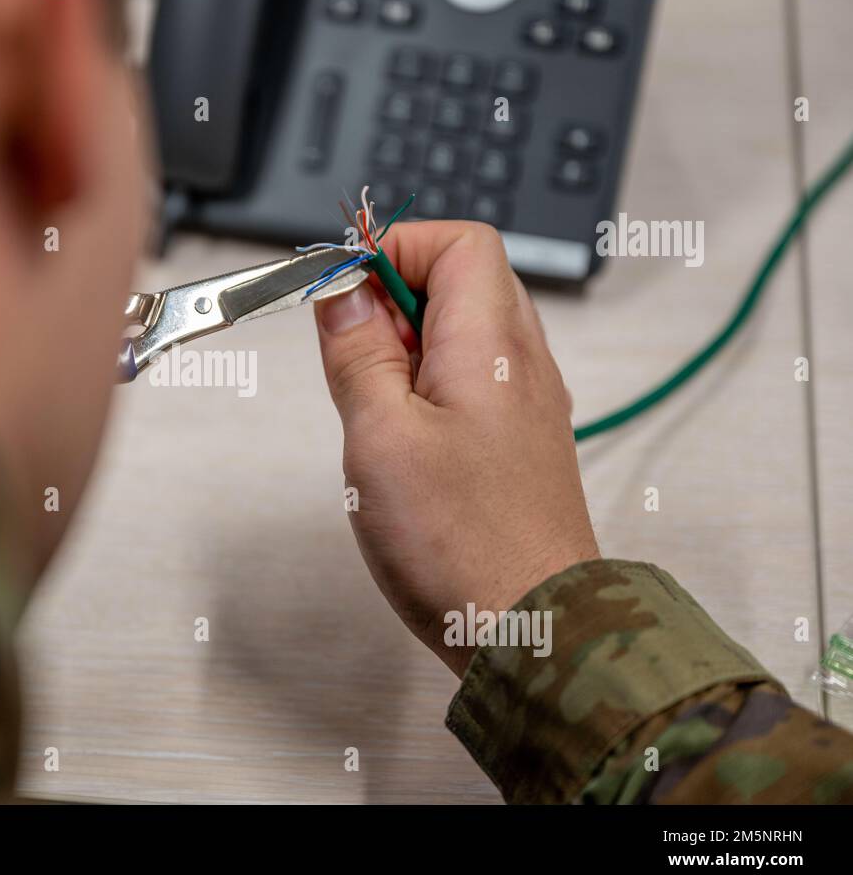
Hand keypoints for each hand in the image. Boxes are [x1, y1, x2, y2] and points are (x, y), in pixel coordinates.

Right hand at [314, 222, 598, 674]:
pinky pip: (470, 383)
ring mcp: (525, 405)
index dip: (395, 248)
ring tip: (371, 403)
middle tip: (349, 351)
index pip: (461, 241)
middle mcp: (522, 363)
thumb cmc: (462, 543)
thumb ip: (358, 352)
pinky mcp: (516, 444)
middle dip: (391, 299)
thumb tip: (342, 291)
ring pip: (462, 335)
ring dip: (405, 348)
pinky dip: (425, 388)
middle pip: (462, 281)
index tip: (342, 290)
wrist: (534, 632)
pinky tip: (398, 440)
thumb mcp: (380, 435)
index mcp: (493, 343)